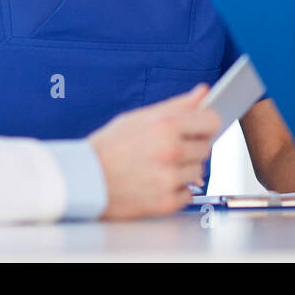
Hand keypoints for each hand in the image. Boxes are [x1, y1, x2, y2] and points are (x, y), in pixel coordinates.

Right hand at [87, 84, 220, 219]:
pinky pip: (189, 194)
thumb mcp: (139, 117)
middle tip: (169, 150)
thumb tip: (203, 92)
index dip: (205, 124)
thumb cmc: (109, 147)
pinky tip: (156, 183)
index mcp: (166, 125)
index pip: (211, 121)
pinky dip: (177, 190)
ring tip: (159, 167)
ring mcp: (169, 178)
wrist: (84, 181)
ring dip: (184, 170)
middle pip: (207, 147)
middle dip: (192, 147)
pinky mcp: (166, 202)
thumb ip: (177, 105)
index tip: (199, 128)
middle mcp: (171, 151)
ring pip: (199, 172)